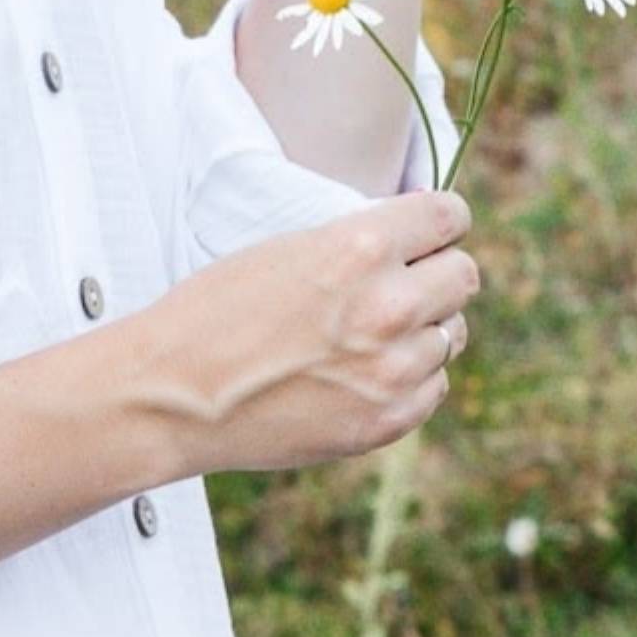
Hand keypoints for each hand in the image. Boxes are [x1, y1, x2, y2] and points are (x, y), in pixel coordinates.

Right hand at [122, 190, 477, 474]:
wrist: (173, 396)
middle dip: (436, 275)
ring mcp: (393, 370)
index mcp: (361, 248)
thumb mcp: (289, 248)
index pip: (450, 217)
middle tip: (401, 285)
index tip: (428, 235)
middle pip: (463, 275)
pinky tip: (362, 375)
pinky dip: (410, 379)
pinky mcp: (387, 420)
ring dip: (423, 330)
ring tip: (368, 336)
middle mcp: (389, 306)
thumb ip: (362, 241)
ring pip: (453, 334)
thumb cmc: (217, 312)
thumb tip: (423, 233)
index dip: (439, 224)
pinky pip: (434, 386)